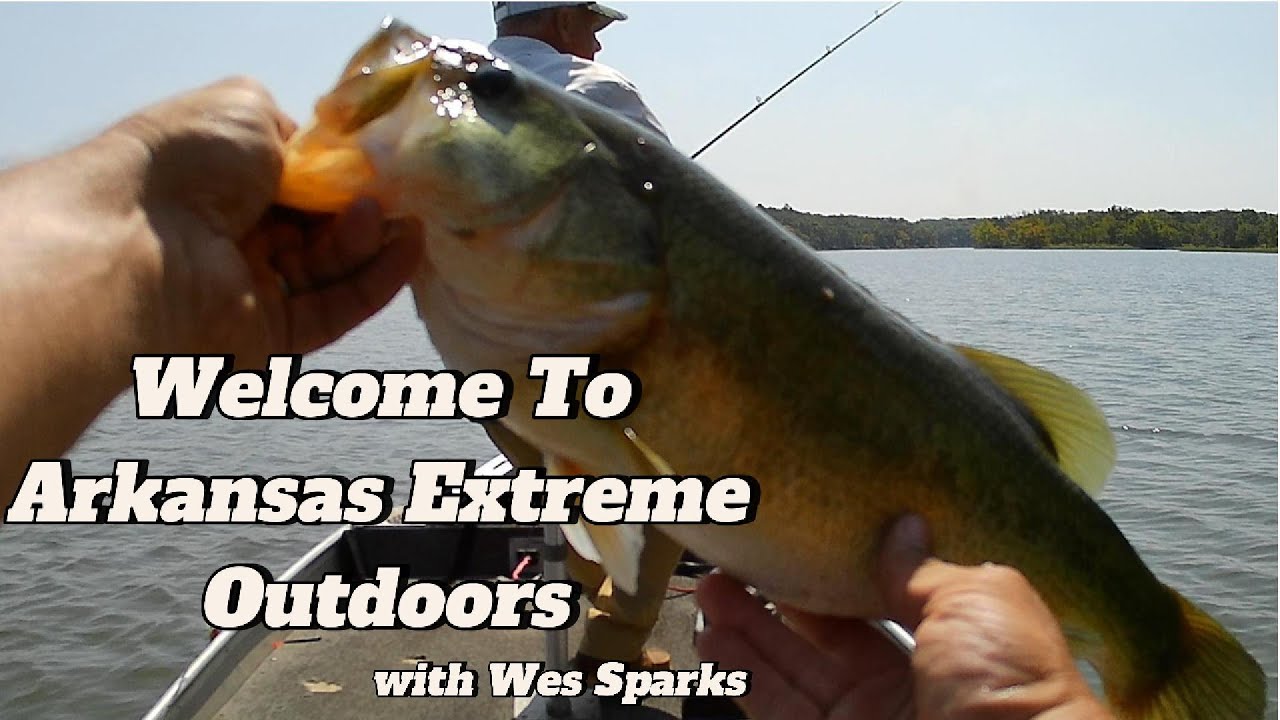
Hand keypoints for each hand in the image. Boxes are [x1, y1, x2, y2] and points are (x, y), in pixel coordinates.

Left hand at [0, 77, 424, 493]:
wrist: (137, 241)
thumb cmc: (184, 165)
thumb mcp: (245, 110)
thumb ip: (294, 130)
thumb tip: (326, 157)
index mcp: (223, 182)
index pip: (299, 182)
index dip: (344, 174)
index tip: (382, 165)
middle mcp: (238, 237)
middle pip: (323, 228)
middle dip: (365, 209)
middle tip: (400, 194)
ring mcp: (254, 290)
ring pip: (334, 269)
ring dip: (371, 241)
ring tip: (401, 219)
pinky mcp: (272, 337)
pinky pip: (335, 309)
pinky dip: (375, 282)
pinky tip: (405, 248)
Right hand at [695, 516, 1110, 719]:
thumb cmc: (1005, 685)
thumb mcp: (977, 602)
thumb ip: (924, 568)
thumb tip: (903, 524)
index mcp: (957, 644)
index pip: (887, 598)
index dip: (841, 567)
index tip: (801, 531)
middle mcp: (910, 684)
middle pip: (830, 633)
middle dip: (781, 594)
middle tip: (737, 555)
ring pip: (795, 668)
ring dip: (748, 628)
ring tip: (708, 587)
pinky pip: (780, 707)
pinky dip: (744, 675)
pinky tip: (713, 641)